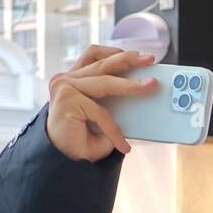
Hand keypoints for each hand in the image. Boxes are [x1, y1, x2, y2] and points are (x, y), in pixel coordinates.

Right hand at [45, 45, 158, 161]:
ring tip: (150, 86)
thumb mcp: (101, 114)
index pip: (94, 56)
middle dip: (128, 59)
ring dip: (130, 85)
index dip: (115, 53)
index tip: (138, 55)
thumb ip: (114, 101)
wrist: (62, 160)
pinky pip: (101, 112)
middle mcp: (67, 79)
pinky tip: (123, 144)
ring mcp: (65, 87)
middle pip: (102, 62)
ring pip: (105, 82)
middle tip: (150, 59)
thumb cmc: (81, 137)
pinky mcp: (67, 100)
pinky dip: (114, 130)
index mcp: (74, 78)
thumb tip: (141, 90)